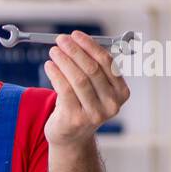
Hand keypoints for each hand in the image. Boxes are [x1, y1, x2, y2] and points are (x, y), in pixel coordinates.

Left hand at [42, 31, 130, 148]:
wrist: (71, 136)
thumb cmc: (81, 105)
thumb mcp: (93, 88)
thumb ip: (92, 67)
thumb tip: (76, 41)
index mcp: (121, 92)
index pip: (107, 63)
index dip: (90, 46)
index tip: (76, 35)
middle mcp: (112, 104)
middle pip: (92, 70)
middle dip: (75, 51)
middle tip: (61, 40)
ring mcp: (95, 114)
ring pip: (78, 79)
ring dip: (64, 61)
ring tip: (54, 51)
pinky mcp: (76, 119)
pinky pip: (65, 90)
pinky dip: (56, 74)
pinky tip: (49, 65)